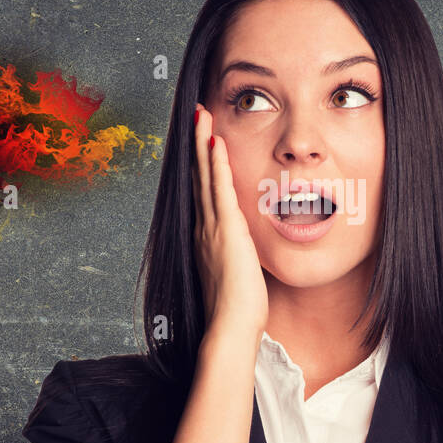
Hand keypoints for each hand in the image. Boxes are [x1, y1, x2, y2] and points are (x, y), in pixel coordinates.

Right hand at [192, 103, 267, 342]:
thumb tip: (246, 253)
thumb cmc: (237, 311)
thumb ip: (240, 258)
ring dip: (202, 143)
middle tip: (196, 115)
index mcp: (207, 239)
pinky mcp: (225, 230)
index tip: (202, 142)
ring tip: (201, 115)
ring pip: (204, 175)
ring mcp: (212, 228)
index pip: (203, 192)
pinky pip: (219, 189)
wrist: (230, 327)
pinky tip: (214, 142)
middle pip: (198, 176)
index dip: (201, 165)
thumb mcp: (238, 276)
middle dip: (197, 144)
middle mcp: (204, 229)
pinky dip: (215, 164)